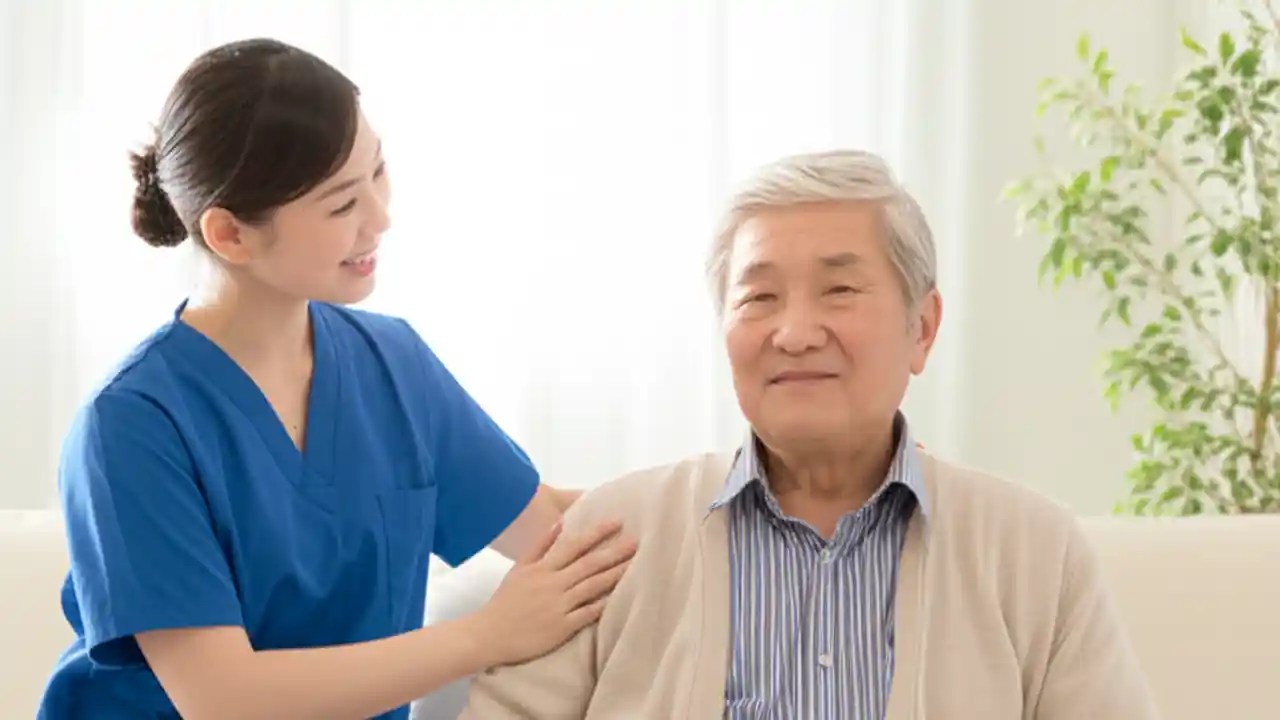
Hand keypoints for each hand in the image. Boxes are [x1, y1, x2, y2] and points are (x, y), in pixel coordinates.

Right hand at [475, 519, 636, 665]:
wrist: (490, 634)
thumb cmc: (505, 600)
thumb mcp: (519, 568)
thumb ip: (540, 545)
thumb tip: (561, 523)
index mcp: (542, 568)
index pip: (574, 545)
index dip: (597, 533)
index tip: (616, 522)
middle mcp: (553, 584)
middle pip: (589, 564)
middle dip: (614, 552)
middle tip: (636, 542)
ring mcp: (559, 606)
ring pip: (592, 587)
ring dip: (614, 574)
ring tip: (634, 565)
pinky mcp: (562, 627)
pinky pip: (587, 614)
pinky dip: (603, 604)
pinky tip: (619, 596)